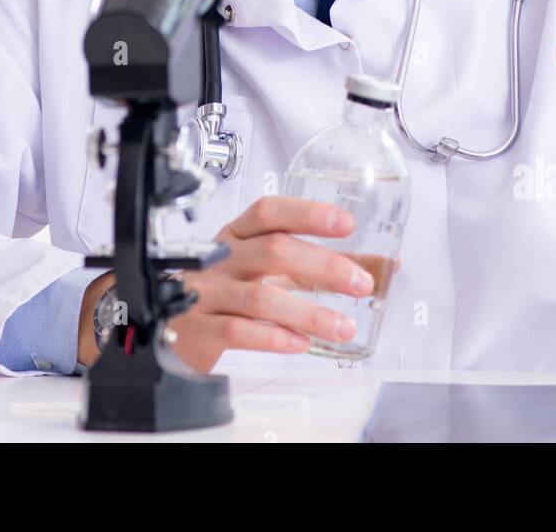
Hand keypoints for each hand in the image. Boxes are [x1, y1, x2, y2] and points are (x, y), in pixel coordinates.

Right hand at [166, 196, 376, 374]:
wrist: (171, 327)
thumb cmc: (227, 290)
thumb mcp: (269, 270)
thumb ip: (321, 266)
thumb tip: (385, 265)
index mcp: (237, 235)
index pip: (269, 212)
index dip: (307, 214)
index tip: (346, 224)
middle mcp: (221, 258)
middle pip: (272, 251)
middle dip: (322, 266)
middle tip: (360, 283)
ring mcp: (207, 293)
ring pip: (260, 297)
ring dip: (308, 312)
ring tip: (343, 326)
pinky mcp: (198, 328)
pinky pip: (237, 331)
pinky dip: (273, 337)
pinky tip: (301, 343)